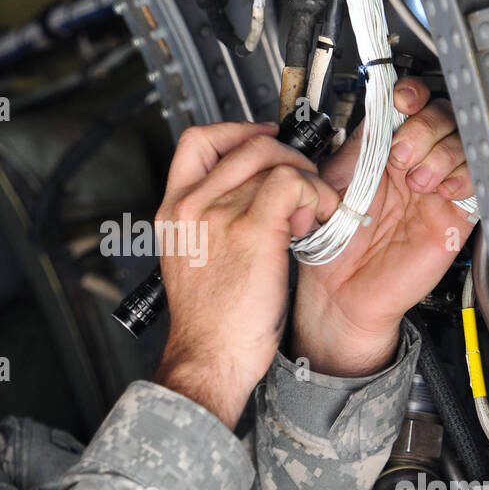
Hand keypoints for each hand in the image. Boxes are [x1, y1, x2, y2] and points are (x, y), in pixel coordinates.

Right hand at [153, 122, 339, 426]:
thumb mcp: (191, 261)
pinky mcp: (253, 229)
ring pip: (275, 161)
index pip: (198, 140)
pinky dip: (314, 194)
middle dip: (287, 156)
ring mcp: (220, 214)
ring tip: (312, 213)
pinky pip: (292, 183)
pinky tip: (314, 221)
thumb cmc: (209, 322)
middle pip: (246, 144)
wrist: (209, 357)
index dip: (238, 132)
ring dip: (307, 181)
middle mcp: (192, 205)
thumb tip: (246, 197)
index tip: (264, 141)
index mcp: (174, 210)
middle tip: (304, 184)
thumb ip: (209, 223)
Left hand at [292, 77, 474, 376]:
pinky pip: (479, 181)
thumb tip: (376, 110)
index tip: (403, 102)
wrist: (341, 290)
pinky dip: (466, 177)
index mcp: (383, 148)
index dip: (413, 95)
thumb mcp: (334, 183)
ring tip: (418, 182)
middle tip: (402, 157)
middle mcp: (413, 162)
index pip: (412, 103)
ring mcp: (436, 186)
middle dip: (426, 127)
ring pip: (465, 142)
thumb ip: (357, 146)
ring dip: (443, 153)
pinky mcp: (455, 214)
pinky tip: (441, 192)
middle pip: (444, 114)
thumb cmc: (334, 241)